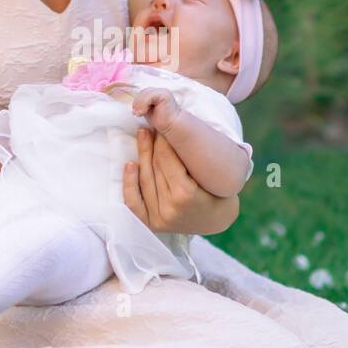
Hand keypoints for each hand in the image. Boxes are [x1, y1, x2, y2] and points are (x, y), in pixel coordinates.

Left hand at [123, 126, 239, 234]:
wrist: (217, 220)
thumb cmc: (219, 192)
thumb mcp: (211, 172)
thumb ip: (191, 154)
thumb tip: (172, 130)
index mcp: (185, 194)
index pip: (166, 158)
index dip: (163, 138)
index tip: (164, 123)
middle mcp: (169, 207)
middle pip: (155, 167)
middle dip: (153, 143)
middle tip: (153, 125)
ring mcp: (158, 217)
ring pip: (144, 179)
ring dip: (142, 154)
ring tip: (143, 135)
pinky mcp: (151, 223)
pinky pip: (133, 202)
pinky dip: (129, 182)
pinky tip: (130, 164)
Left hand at [131, 88, 179, 133]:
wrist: (172, 125)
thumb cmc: (161, 119)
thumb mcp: (147, 110)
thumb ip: (141, 104)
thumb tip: (130, 103)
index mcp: (154, 93)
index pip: (141, 93)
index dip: (137, 101)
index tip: (135, 112)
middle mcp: (158, 90)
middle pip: (142, 92)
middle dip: (137, 103)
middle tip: (136, 113)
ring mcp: (162, 91)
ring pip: (144, 93)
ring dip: (139, 104)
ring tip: (139, 114)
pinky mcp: (164, 94)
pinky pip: (149, 96)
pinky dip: (143, 104)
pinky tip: (143, 112)